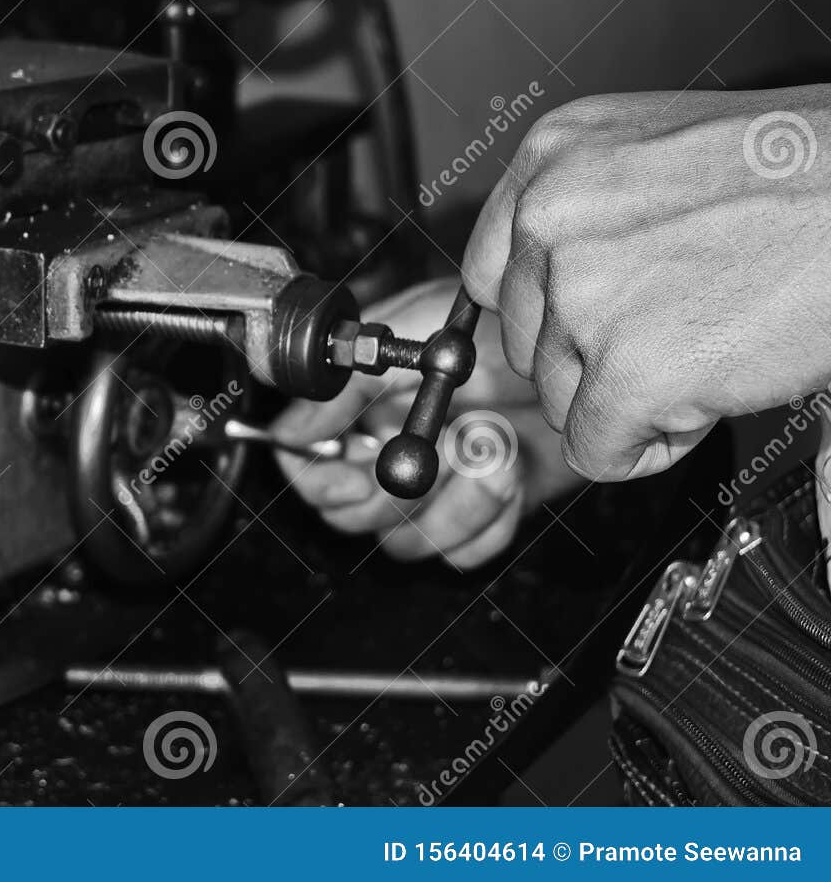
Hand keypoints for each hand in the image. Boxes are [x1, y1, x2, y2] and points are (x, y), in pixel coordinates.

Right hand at [272, 278, 580, 568]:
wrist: (591, 361)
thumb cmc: (510, 328)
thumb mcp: (423, 332)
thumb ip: (352, 382)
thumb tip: (291, 425)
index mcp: (363, 407)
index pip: (308, 462)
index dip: (321, 478)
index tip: (354, 477)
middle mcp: (392, 452)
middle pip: (354, 515)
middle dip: (400, 491)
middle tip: (439, 451)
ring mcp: (437, 490)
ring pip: (410, 541)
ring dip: (456, 501)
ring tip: (492, 445)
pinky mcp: (484, 514)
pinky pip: (464, 553)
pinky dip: (490, 520)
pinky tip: (511, 471)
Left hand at [463, 87, 830, 482]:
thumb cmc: (808, 173)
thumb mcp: (661, 158)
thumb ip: (586, 217)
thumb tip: (543, 297)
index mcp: (553, 158)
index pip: (489, 273)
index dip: (545, 314)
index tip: (588, 325)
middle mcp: (551, 218)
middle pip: (525, 342)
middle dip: (594, 357)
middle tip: (682, 330)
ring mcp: (585, 295)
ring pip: (559, 399)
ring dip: (628, 397)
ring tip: (710, 347)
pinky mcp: (631, 370)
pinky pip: (596, 450)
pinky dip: (646, 447)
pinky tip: (702, 403)